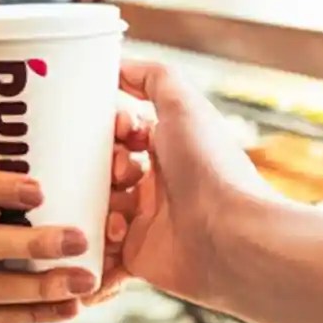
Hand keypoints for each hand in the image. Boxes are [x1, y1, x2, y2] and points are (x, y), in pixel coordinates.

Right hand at [111, 60, 275, 305]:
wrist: (231, 238)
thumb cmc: (212, 170)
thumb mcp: (184, 105)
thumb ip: (154, 76)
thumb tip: (119, 65)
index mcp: (167, 149)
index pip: (120, 134)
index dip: (109, 132)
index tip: (115, 135)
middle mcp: (156, 184)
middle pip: (101, 172)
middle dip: (96, 172)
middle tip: (115, 177)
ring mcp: (144, 221)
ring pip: (94, 209)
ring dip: (91, 208)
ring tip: (112, 210)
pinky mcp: (135, 256)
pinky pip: (99, 250)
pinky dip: (91, 246)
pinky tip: (101, 238)